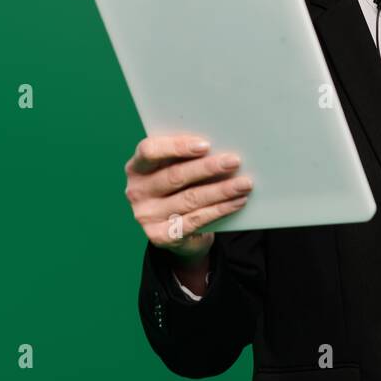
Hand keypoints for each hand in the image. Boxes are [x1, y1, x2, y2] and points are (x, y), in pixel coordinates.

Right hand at [123, 134, 254, 260]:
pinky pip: (196, 220)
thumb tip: (220, 144)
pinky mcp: (160, 236)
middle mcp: (136, 192)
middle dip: (208, 168)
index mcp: (136, 167)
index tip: (205, 145)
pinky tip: (237, 201)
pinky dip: (220, 210)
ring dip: (221, 190)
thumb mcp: (173, 168)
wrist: (176, 229)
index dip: (177, 147)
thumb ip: (186, 157)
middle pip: (175, 176)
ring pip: (190, 199)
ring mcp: (146, 216)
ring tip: (244, 183)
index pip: (150, 151)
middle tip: (234, 161)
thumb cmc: (178, 188)